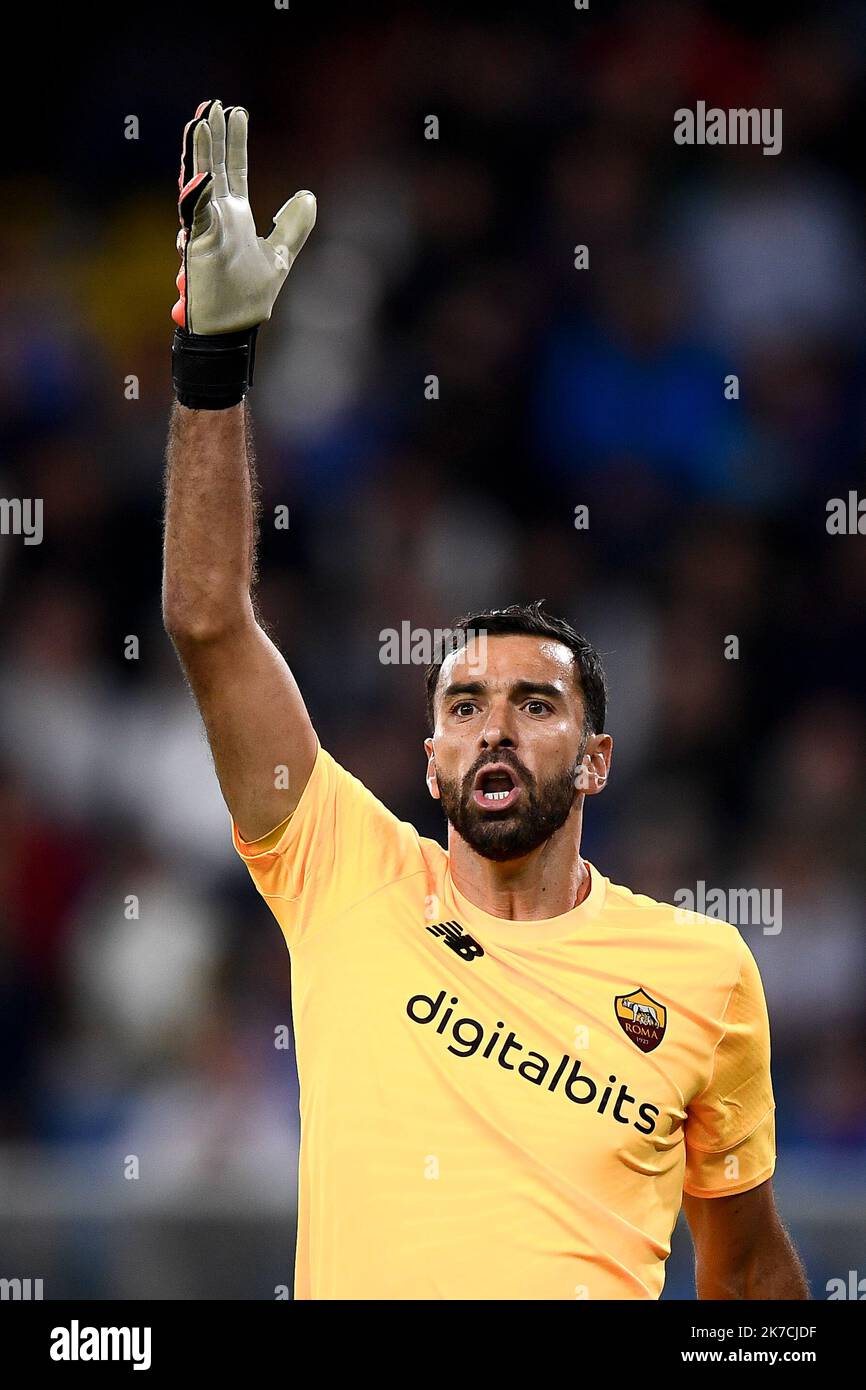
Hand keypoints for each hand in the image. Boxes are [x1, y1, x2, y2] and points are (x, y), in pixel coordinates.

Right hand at [172, 99, 315, 334]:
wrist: (233, 329)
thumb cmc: (247, 298)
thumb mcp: (280, 257)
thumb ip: (293, 227)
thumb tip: (308, 196)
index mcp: (234, 216)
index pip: (232, 169)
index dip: (234, 141)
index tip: (236, 112)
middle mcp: (215, 217)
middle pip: (212, 166)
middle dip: (212, 135)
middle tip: (212, 103)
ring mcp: (203, 228)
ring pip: (197, 183)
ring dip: (198, 154)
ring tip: (199, 122)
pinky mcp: (197, 245)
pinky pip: (195, 217)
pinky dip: (197, 197)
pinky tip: (201, 177)